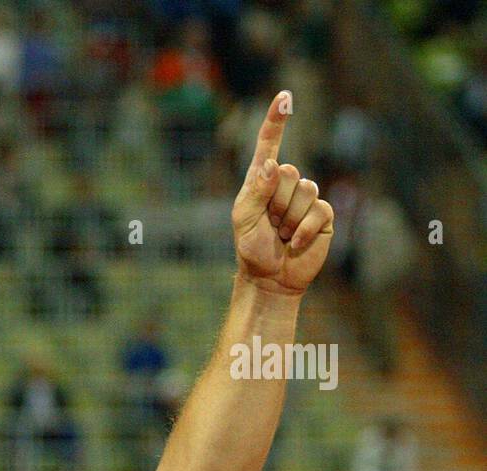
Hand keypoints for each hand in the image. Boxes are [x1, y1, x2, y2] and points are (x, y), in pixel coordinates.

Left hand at [231, 92, 333, 294]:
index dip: (276, 121)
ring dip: (288, 219)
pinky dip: (303, 230)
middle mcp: (286, 184)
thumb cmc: (252, 248)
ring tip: (281, 234)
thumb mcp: (244, 220)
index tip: (284, 97)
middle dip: (276, 203)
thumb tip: (274, 164)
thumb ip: (256, 192)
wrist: (270, 277)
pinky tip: (294, 243)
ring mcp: (306, 198)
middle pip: (290, 173)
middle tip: (269, 224)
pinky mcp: (323, 215)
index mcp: (262, 180)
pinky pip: (318, 211)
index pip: (268, 145)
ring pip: (306, 191)